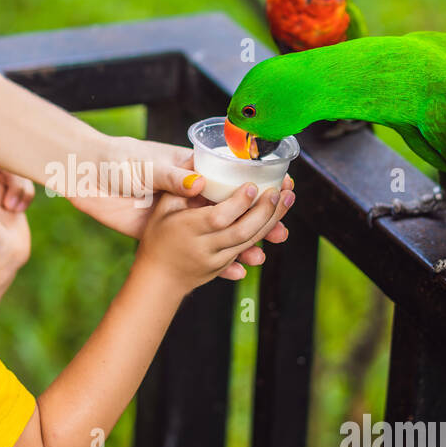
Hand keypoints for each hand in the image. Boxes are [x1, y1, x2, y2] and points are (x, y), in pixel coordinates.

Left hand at [68, 134, 291, 279]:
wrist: (83, 175)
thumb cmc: (117, 159)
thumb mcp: (147, 165)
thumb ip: (174, 176)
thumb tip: (200, 184)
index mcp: (191, 168)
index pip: (231, 180)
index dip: (255, 193)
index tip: (277, 201)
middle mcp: (189, 191)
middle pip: (230, 209)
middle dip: (256, 222)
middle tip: (280, 236)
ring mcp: (178, 213)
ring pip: (215, 232)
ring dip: (239, 245)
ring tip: (259, 258)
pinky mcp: (162, 231)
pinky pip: (193, 247)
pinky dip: (212, 260)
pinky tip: (231, 273)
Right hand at [133, 180, 294, 295]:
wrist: (158, 279)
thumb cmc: (158, 238)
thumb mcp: (162, 209)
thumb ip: (180, 187)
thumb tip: (200, 167)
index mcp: (188, 229)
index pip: (218, 217)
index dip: (238, 203)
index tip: (252, 185)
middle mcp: (204, 248)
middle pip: (241, 232)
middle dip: (265, 211)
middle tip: (280, 190)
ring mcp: (216, 260)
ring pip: (249, 242)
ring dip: (271, 221)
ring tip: (288, 199)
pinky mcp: (223, 266)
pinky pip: (247, 250)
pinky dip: (263, 234)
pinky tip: (276, 220)